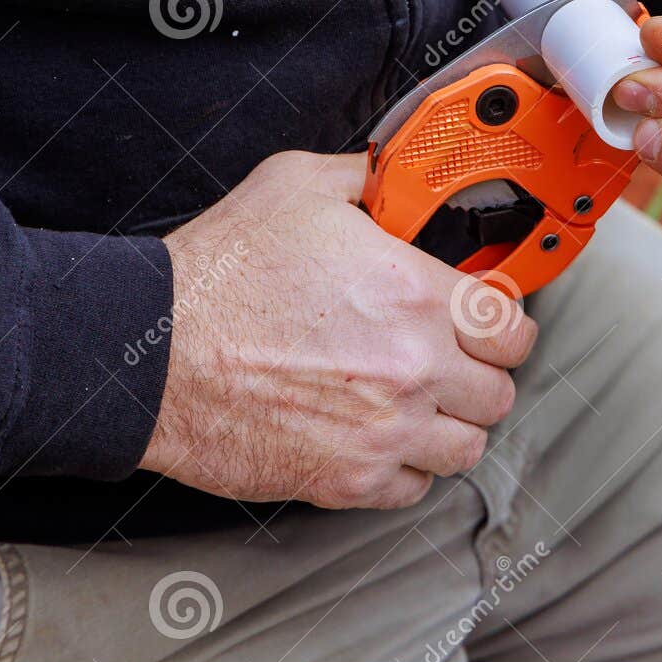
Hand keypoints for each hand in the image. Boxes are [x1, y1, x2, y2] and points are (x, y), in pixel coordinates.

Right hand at [142, 150, 535, 508]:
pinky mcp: (348, 481)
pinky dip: (404, 469)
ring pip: (467, 448)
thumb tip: (397, 173)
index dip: (507, 326)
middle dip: (481, 377)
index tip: (494, 327)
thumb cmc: (218, 275)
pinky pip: (414, 489)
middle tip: (453, 364)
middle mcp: (414, 368)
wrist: (150, 355)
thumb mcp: (296, 185)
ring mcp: (385, 432)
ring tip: (420, 405)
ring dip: (450, 426)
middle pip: (499, 393)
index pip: (512, 328)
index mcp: (415, 295)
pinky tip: (378, 437)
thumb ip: (367, 177)